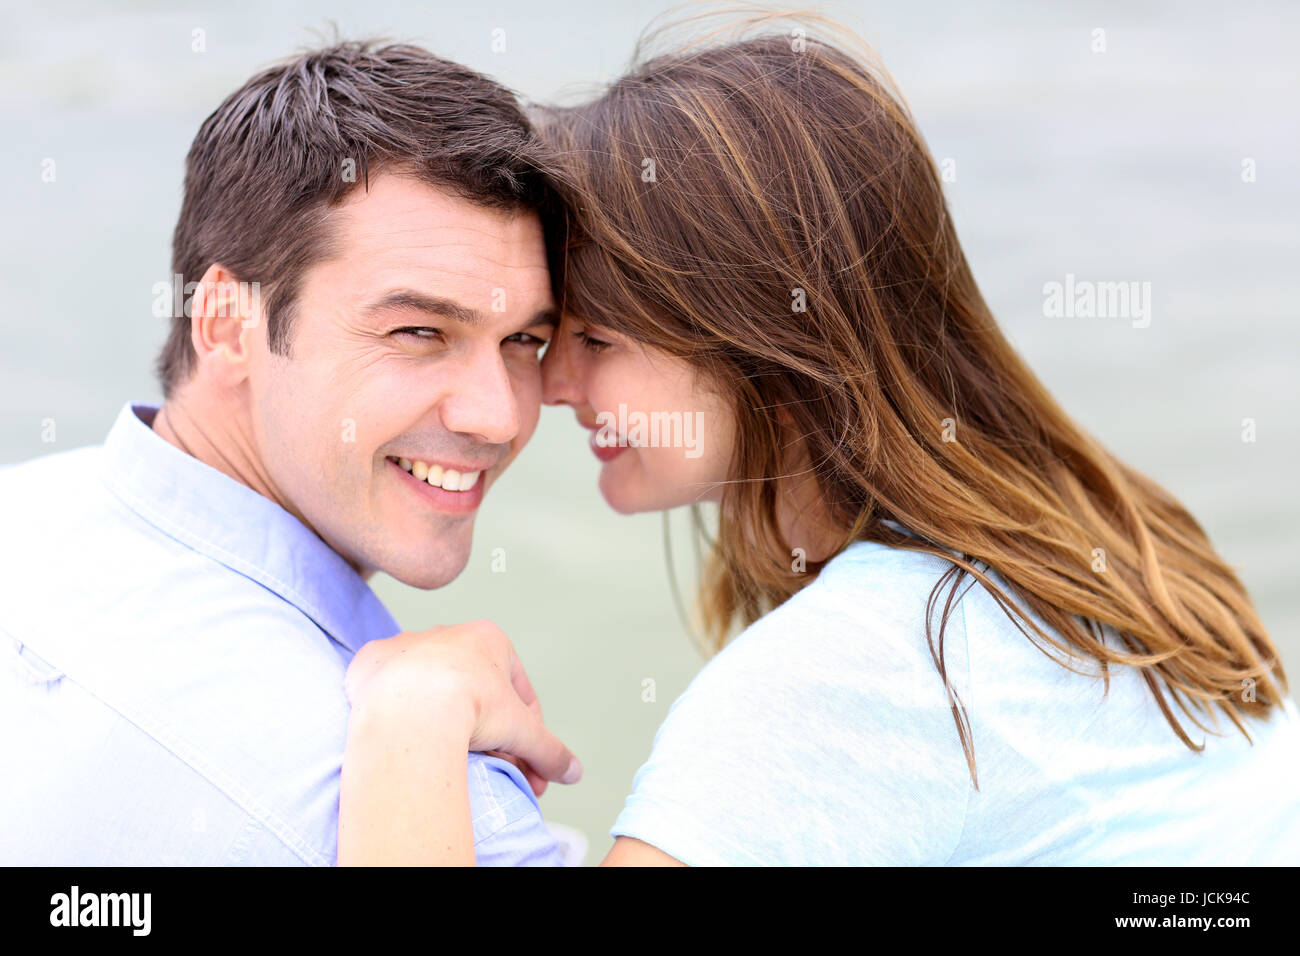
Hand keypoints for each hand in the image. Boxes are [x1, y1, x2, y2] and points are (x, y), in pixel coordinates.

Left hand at [344, 620, 581, 787]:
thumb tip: (572, 771)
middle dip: (489, 735)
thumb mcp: (522, 732)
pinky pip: (389, 691)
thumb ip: (550, 751)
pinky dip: (400, 714)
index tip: (529, 769)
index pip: (518, 694)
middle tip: (495, 773)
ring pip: (433, 691)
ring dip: (445, 723)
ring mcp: (406, 647)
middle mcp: (447, 635)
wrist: (407, 707)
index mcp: (489, 638)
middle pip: (476, 694)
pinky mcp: (371, 664)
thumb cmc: (467, 706)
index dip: (527, 736)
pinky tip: (409, 740)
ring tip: (452, 763)